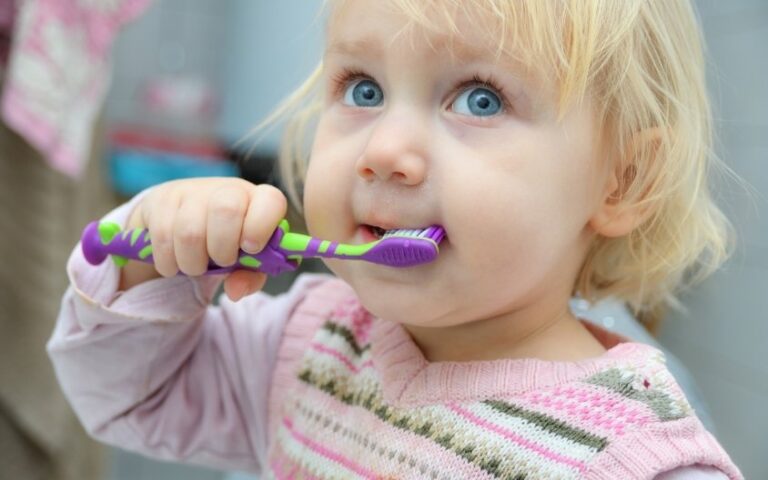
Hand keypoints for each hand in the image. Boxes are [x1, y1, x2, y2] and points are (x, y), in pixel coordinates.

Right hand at [119, 177, 287, 301]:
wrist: (185, 220)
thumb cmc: (227, 243)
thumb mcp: (246, 262)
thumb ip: (250, 277)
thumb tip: (235, 290)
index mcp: (259, 201)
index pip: (270, 200)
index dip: (261, 227)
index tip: (251, 249)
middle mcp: (228, 189)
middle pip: (226, 210)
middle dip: (222, 249)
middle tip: (221, 262)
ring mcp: (192, 190)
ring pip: (190, 231)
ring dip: (192, 263)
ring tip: (196, 267)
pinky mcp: (163, 198)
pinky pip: (162, 235)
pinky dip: (168, 261)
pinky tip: (174, 264)